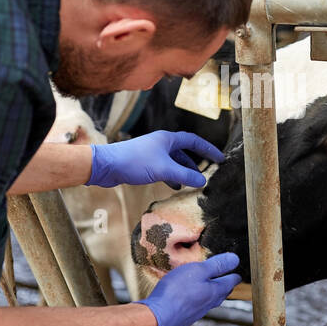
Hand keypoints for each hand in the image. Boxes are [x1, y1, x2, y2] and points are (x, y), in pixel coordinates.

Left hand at [87, 130, 223, 189]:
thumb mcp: (164, 169)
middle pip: (184, 152)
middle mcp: (161, 143)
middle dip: (195, 164)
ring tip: (191, 184)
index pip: (194, 141)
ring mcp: (152, 153)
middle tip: (205, 176)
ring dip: (183, 172)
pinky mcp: (144, 163)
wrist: (107, 165)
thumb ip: (184, 175)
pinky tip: (174, 186)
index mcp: (167, 139)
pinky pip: (164, 168)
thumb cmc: (135, 162)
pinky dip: (172, 176)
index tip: (220, 159)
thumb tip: (203, 181)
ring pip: (173, 162)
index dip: (208, 149)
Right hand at [135, 253, 241, 325]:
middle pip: (222, 293)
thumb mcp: (198, 271)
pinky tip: (191, 297)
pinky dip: (198, 300)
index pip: (231, 281)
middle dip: (226, 284)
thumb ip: (216, 265)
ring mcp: (197, 312)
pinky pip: (196, 306)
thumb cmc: (176, 291)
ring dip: (212, 293)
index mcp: (215, 291)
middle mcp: (209, 303)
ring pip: (210, 301)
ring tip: (211, 287)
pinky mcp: (185, 317)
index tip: (236, 271)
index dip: (234, 274)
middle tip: (227, 278)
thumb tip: (235, 259)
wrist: (158, 317)